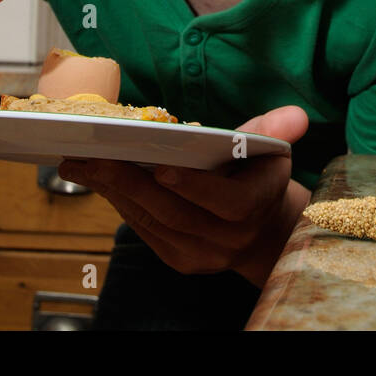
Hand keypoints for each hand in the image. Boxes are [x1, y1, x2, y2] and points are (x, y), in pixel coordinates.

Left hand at [57, 106, 310, 288]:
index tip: (161, 167)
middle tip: (92, 155)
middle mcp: (228, 239)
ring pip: (151, 221)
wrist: (261, 228)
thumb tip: (296, 115)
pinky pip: (143, 229)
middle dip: (130, 182)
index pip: (227, 202)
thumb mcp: (271, 150)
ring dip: (112, 190)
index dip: (195, 186)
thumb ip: (275, 131)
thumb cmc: (259, 175)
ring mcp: (200, 254)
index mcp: (255, 207)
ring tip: (79, 161)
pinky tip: (93, 177)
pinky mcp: (177, 259)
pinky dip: (117, 201)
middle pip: (175, 212)